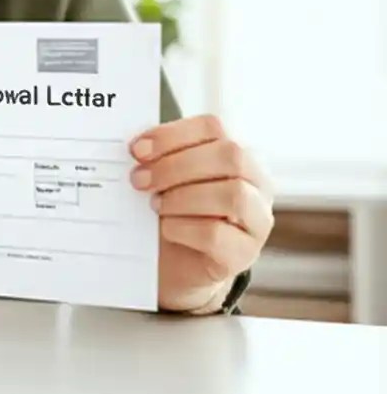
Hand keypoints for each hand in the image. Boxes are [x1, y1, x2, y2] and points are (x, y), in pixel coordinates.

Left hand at [129, 115, 274, 312]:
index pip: (213, 127)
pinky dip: (184, 228)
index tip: (136, 150)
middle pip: (229, 155)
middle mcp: (255, 182)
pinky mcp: (244, 253)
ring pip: (232, 194)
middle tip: (139, 180)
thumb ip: (157, 160)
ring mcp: (256, 220)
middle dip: (175, 166)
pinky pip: (218, 234)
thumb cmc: (170, 214)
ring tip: (154, 205)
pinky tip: (167, 229)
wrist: (174, 266)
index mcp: (234, 154)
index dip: (172, 134)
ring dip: (182, 197)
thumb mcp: (163, 181)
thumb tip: (135, 149)